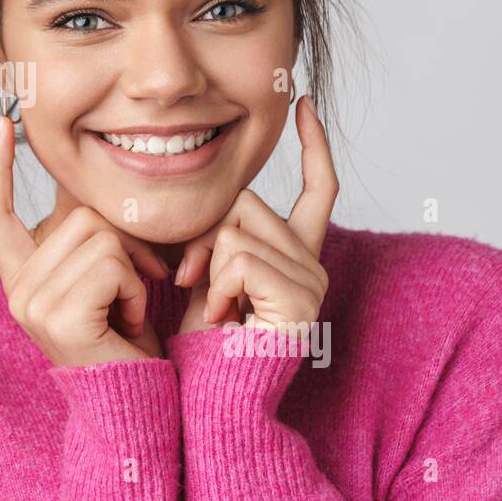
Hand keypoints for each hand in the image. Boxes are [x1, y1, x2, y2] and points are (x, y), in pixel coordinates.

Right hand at [0, 114, 171, 366]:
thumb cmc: (127, 341)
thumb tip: (82, 186)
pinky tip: (128, 321)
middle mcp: (16, 290)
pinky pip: (112, 262)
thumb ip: (86, 236)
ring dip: (132, 267)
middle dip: (121, 240)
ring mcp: (32, 303)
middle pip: (75, 214)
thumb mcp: (103, 276)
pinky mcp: (59, 315)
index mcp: (20, 279)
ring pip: (99, 233)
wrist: (138, 404)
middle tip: (131, 287)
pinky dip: (135, 288)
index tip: (4, 122)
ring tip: (126, 307)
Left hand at [173, 96, 338, 335]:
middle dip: (201, 231)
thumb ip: (211, 232)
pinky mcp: (300, 299)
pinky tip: (219, 318)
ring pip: (236, 225)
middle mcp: (310, 261)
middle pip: (246, 199)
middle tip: (184, 277)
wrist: (210, 399)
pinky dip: (215, 286)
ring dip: (203, 265)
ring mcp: (310, 279)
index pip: (317, 188)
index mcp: (292, 253)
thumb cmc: (199, 344)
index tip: (301, 101)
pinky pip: (239, 258)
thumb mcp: (200, 272)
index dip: (312, 145)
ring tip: (207, 306)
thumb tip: (197, 184)